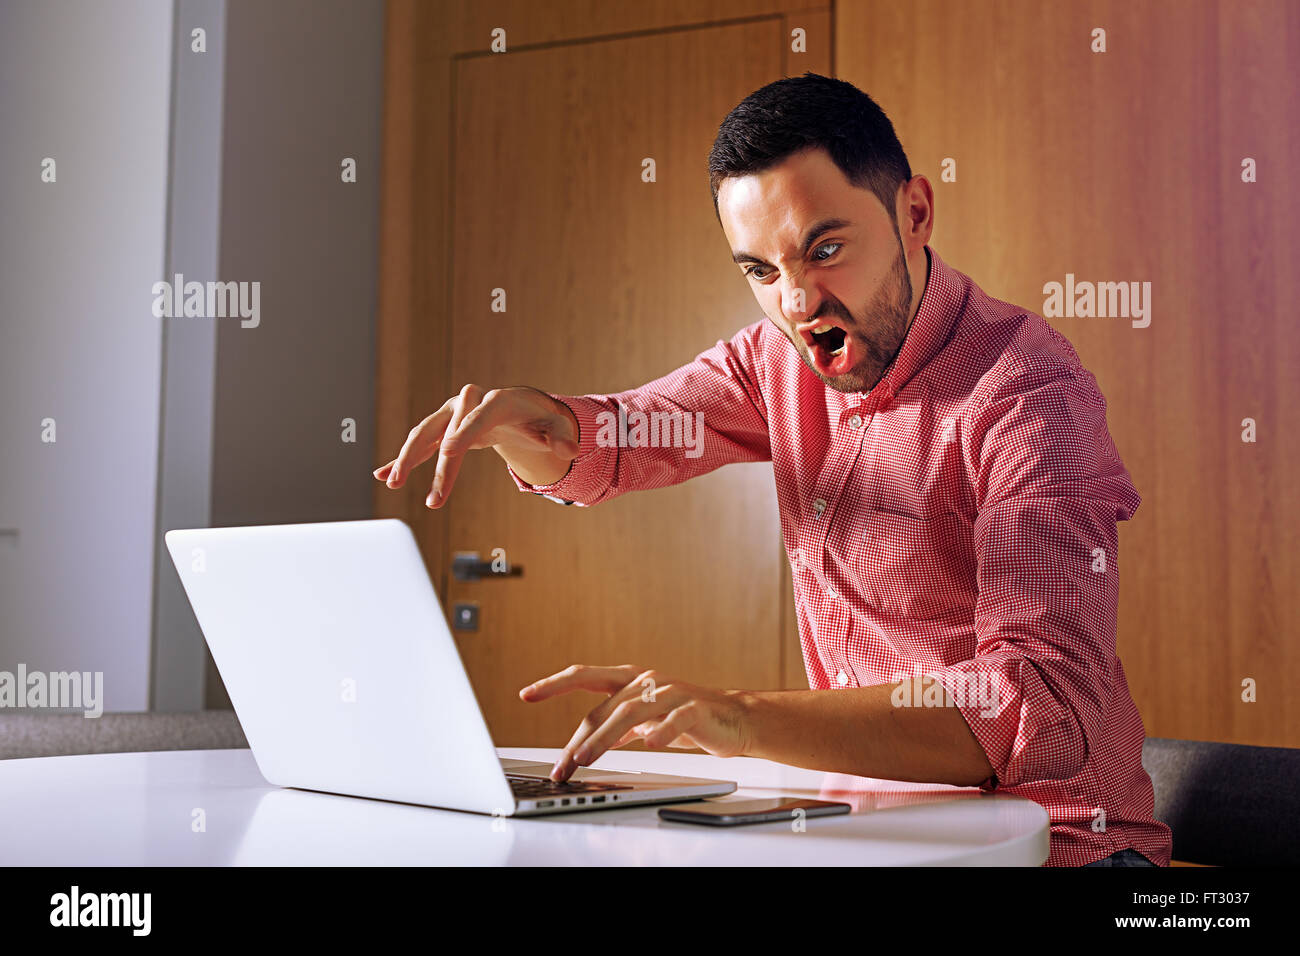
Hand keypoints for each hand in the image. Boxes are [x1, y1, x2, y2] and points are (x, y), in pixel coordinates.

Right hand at [373, 385, 579, 506]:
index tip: (450, 451)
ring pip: (425, 434)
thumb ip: (561, 437)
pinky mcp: (446, 429)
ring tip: (390, 482)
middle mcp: (469, 404)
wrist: (524, 409)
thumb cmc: (541, 418)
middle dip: (425, 454)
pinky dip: (402, 459)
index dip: (465, 431)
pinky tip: (382, 475)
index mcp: (498, 402)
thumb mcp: (556, 427)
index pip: (479, 415)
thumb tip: (569, 450)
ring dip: (405, 457)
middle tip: (413, 484)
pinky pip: (422, 444)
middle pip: (443, 427)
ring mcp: (453, 415)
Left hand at [518, 664, 751, 780]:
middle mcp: (647, 681)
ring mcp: (672, 692)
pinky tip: (650, 745)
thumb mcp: (644, 721)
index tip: (526, 693)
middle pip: (605, 702)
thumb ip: (615, 727)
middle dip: (580, 733)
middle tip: (563, 761)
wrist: (734, 718)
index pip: (585, 678)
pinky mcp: (695, 708)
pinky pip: (676, 718)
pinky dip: (662, 731)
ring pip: (631, 712)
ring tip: (586, 758)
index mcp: (630, 680)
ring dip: (605, 737)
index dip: (554, 685)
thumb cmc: (686, 716)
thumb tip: (582, 743)